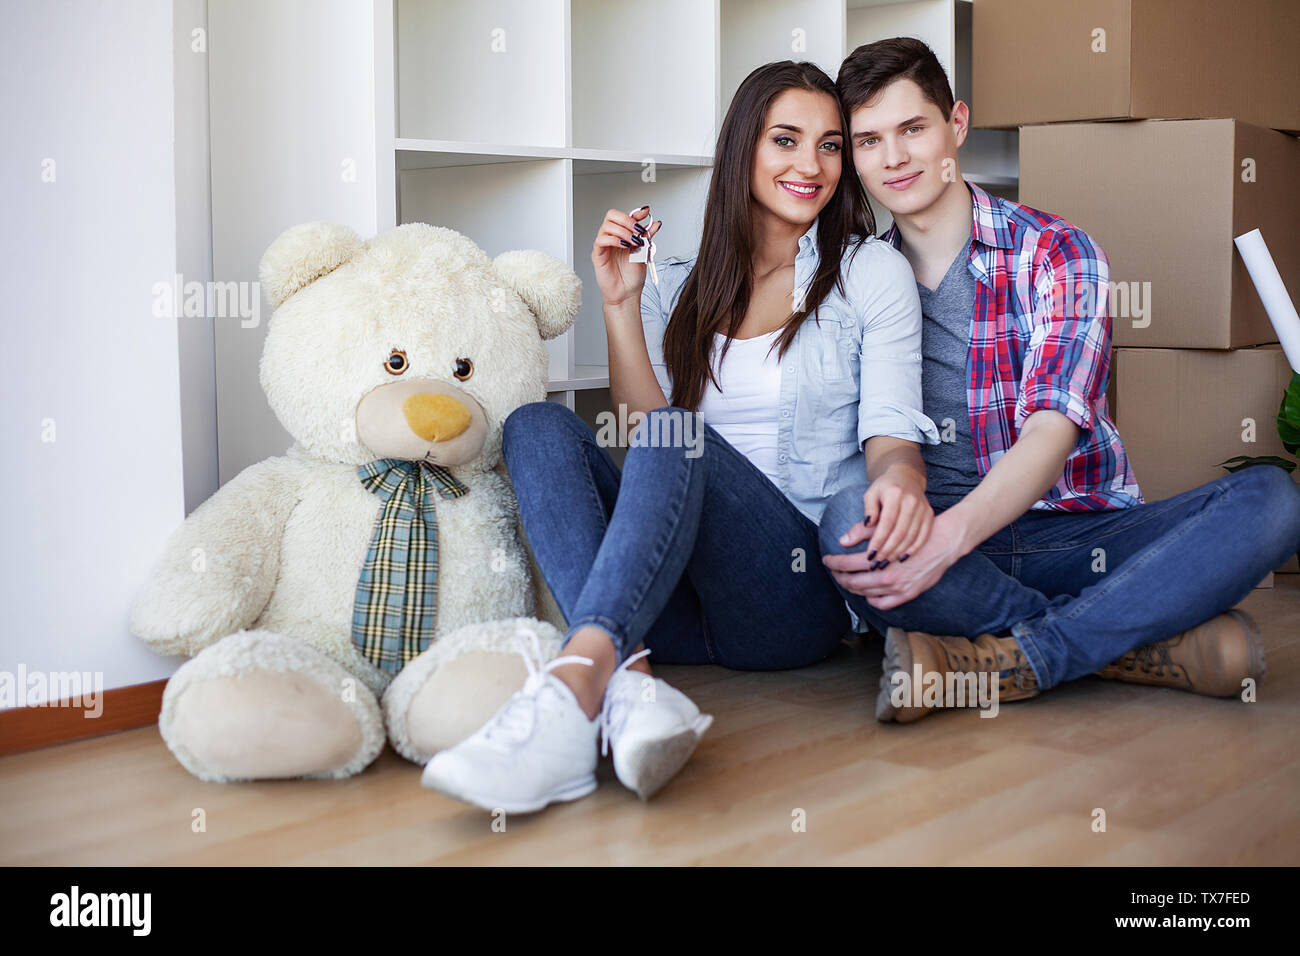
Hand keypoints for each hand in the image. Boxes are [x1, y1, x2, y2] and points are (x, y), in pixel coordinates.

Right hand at [592, 206, 660, 307]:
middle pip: (612, 215)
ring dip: (623, 231)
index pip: (625, 216)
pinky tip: (624, 246)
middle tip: (638, 230)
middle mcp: (612, 238)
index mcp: (623, 235)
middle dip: (627, 220)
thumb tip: (655, 223)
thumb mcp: (644, 252)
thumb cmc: (633, 277)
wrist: (627, 294)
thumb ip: (647, 237)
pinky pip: (601, 240)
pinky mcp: (598, 254)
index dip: (635, 212)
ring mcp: (604, 245)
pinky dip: (614, 240)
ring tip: (633, 242)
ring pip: (607, 226)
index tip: (646, 213)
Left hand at [821, 508, 967, 609]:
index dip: (834, 562)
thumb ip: (863, 532)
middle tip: (834, 571)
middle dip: (839, 576)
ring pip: (865, 594)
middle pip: (853, 582)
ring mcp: (897, 588)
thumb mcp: (887, 526)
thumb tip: (842, 540)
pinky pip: (882, 604)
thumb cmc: (916, 531)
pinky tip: (867, 592)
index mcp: (879, 559)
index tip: (827, 559)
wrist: (944, 541)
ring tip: (847, 579)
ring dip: (853, 587)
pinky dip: (871, 599)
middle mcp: (886, 577)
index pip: (846, 564)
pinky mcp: (907, 594)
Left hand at [837, 466, 932, 568]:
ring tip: (886, 563)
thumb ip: (866, 513)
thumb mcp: (871, 495)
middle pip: (900, 532)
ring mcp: (923, 508)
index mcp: (895, 494)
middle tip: (877, 563)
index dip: (878, 540)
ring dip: (898, 552)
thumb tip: (856, 532)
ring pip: (911, 536)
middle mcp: (911, 501)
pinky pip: (923, 536)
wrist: (907, 477)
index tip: (870, 554)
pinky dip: (913, 549)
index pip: (886, 523)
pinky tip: (903, 558)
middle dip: (887, 550)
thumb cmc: (884, 488)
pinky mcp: (929, 515)